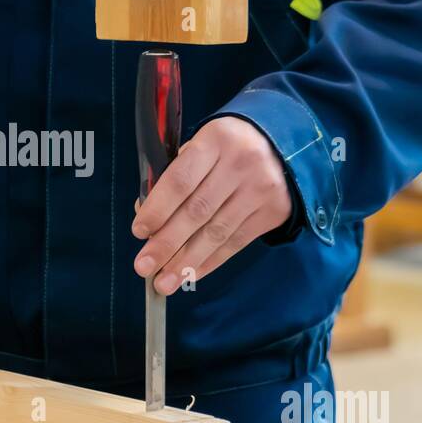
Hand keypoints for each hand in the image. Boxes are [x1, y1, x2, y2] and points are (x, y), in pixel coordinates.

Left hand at [131, 117, 291, 294]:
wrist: (282, 145)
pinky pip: (236, 243)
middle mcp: (240, 164)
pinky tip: (190, 274)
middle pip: (197, 211)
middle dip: (167, 243)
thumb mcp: (201, 145)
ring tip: (164, 282)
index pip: (181, 180)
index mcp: (216, 140)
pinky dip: (210, 261)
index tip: (139, 232)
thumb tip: (148, 220)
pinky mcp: (272, 212)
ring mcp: (259, 190)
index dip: (158, 209)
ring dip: (186, 262)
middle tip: (143, 267)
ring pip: (217, 233)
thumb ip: (175, 176)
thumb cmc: (226, 147)